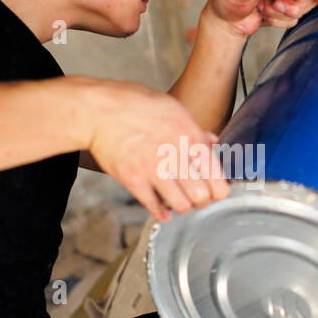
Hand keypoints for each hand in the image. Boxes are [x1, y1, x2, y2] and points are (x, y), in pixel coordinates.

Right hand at [81, 79, 229, 222]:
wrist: (97, 110)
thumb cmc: (132, 103)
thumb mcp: (171, 107)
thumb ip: (195, 128)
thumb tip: (212, 141)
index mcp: (188, 134)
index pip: (216, 174)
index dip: (220, 188)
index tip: (216, 191)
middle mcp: (174, 153)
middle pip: (202, 195)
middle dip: (203, 200)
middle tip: (198, 198)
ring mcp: (152, 168)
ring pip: (181, 205)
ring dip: (183, 206)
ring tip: (180, 201)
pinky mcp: (132, 179)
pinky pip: (154, 206)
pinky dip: (161, 213)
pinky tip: (163, 211)